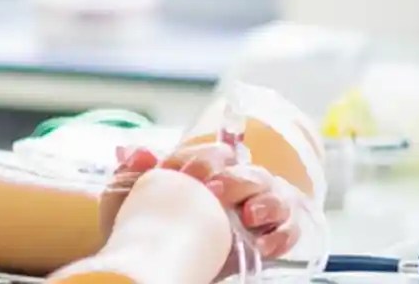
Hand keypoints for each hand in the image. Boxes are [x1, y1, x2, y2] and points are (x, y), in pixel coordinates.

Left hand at [102, 144, 299, 258]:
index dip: (204, 159)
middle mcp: (234, 188)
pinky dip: (282, 236)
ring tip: (250, 216)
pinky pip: (289, 231)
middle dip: (236, 179)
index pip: (215, 154)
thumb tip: (130, 153)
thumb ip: (133, 173)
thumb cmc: (146, 226)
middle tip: (215, 192)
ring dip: (268, 203)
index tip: (187, 173)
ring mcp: (254, 213)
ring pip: (277, 196)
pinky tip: (263, 245)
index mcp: (205, 172)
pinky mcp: (266, 239)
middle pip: (250, 171)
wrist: (152, 264)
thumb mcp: (130, 199)